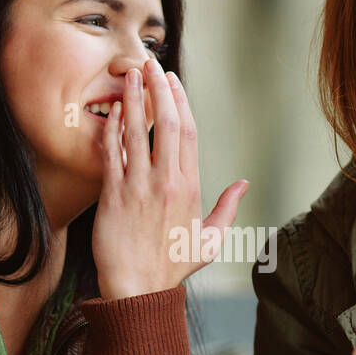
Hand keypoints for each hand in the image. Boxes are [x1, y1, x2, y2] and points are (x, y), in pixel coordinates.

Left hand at [92, 57, 249, 299]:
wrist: (136, 291)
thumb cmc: (171, 268)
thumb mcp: (210, 241)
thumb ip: (227, 209)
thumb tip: (244, 184)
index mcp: (190, 188)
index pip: (187, 132)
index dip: (179, 101)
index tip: (171, 81)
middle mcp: (166, 183)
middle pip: (164, 123)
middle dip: (157, 88)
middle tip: (149, 64)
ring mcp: (138, 188)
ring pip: (136, 133)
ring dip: (132, 99)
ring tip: (128, 74)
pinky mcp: (112, 196)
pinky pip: (111, 154)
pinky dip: (111, 129)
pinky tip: (111, 111)